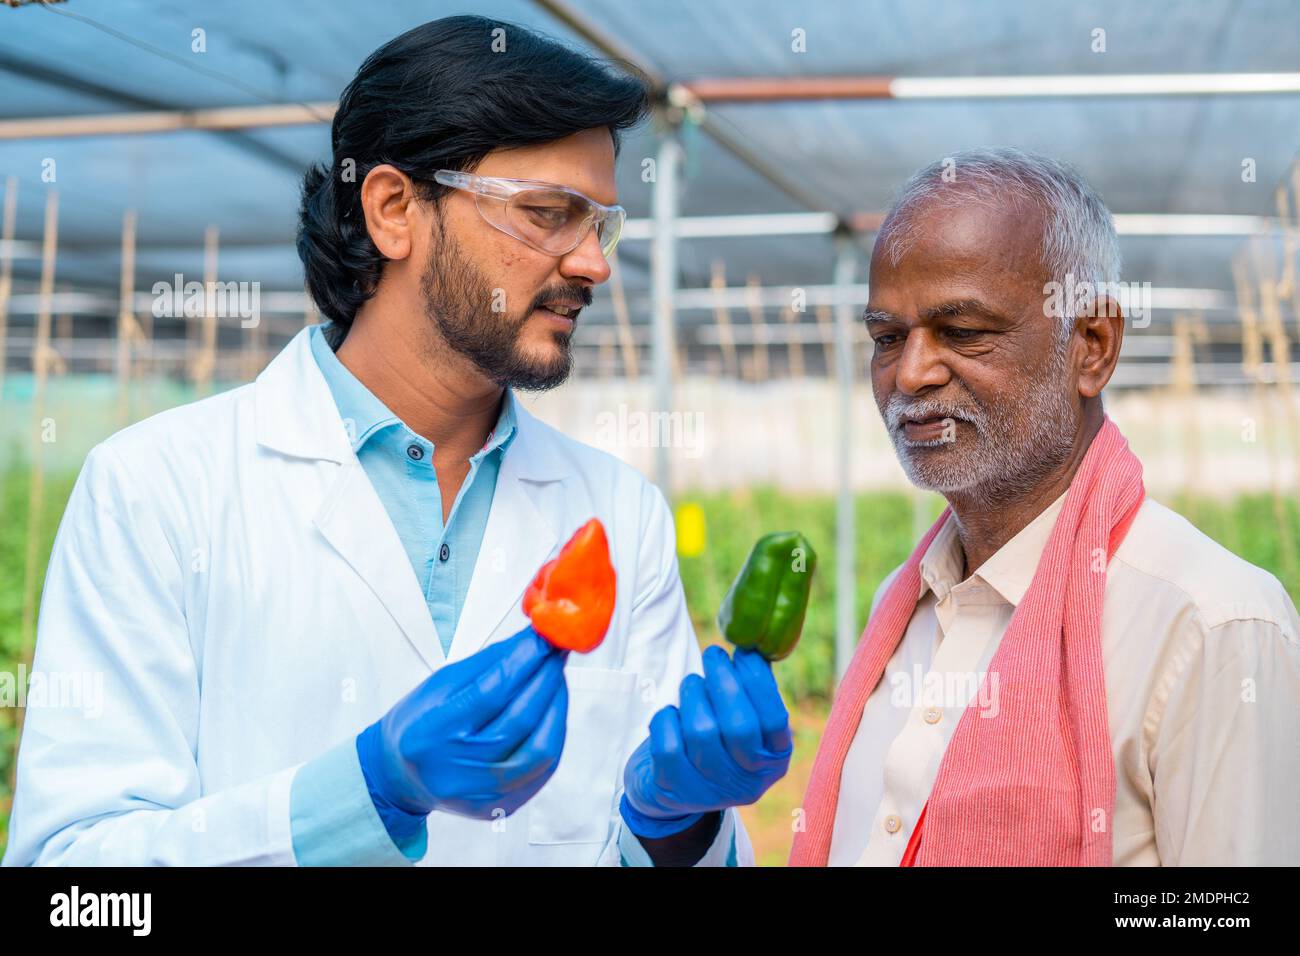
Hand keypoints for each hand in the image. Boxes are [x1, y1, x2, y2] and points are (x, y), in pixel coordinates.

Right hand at [356, 625, 568, 841]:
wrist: (401, 777)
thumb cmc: (418, 726)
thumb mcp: (439, 685)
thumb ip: (487, 664)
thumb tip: (529, 641)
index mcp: (433, 733)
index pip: (489, 693)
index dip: (523, 661)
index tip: (543, 637)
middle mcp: (457, 771)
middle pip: (519, 721)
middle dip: (546, 678)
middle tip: (557, 650)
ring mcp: (482, 795)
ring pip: (540, 749)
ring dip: (557, 706)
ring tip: (556, 678)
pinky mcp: (502, 807)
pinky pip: (543, 769)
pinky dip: (555, 734)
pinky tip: (553, 710)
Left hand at [621, 645, 791, 837]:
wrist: (672, 788)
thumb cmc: (714, 739)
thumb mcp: (741, 720)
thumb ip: (750, 689)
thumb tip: (753, 646)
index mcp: (773, 760)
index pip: (774, 719)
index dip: (759, 681)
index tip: (743, 651)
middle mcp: (747, 782)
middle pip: (739, 727)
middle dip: (724, 682)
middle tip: (713, 654)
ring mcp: (711, 791)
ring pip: (701, 732)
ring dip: (693, 696)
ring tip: (691, 685)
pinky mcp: (674, 790)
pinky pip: (668, 745)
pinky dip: (666, 720)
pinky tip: (671, 715)